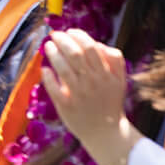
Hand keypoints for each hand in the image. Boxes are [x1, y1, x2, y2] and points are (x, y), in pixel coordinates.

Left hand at [41, 29, 127, 146]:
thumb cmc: (110, 101)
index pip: (91, 47)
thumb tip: (97, 43)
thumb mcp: (119, 80)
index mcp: (106, 75)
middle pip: (75, 54)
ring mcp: (79, 95)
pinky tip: (45, 69)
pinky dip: (48, 76)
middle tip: (54, 34)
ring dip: (53, 53)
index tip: (70, 31)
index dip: (78, 35)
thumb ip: (114, 60)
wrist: (106, 133)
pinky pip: (53, 87)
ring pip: (63, 68)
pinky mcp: (66, 106)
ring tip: (48, 46)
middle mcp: (92, 83)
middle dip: (62, 40)